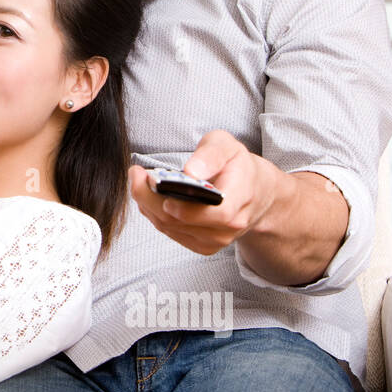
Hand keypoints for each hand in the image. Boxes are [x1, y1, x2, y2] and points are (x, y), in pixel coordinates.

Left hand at [128, 130, 281, 255]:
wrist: (255, 193)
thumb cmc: (237, 166)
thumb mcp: (228, 146)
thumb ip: (211, 155)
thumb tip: (192, 172)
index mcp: (239, 200)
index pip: (211, 212)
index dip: (181, 204)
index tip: (152, 180)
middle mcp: (228, 226)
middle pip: (179, 220)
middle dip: (149, 197)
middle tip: (136, 174)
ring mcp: (215, 240)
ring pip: (169, 227)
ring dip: (148, 204)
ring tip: (140, 182)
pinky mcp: (202, 245)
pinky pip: (170, 232)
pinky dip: (155, 214)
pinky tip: (151, 198)